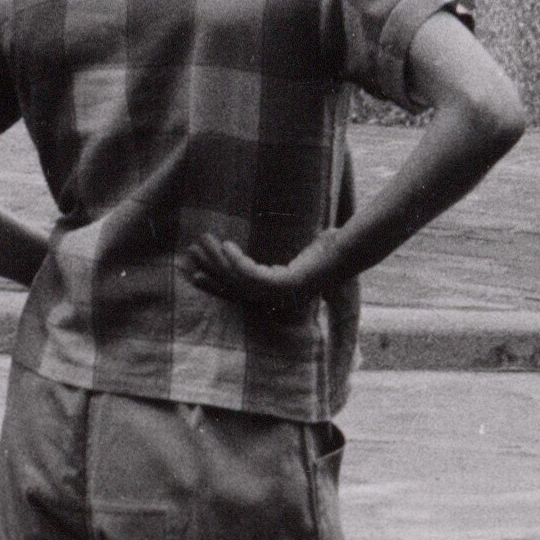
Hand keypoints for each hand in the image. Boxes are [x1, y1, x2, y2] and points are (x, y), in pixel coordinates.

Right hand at [182, 229, 341, 316]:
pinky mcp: (287, 285)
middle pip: (234, 286)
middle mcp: (276, 298)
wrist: (348, 250)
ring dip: (219, 260)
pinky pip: (254, 275)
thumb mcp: (297, 251)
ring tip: (204, 241)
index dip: (216, 283)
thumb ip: (279, 255)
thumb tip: (273, 240)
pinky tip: (227, 245)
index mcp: (276, 292)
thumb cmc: (326, 249)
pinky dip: (238, 261)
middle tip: (190, 255)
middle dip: (211, 269)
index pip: (239, 291)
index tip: (197, 273)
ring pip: (240, 280)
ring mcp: (281, 295)